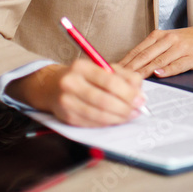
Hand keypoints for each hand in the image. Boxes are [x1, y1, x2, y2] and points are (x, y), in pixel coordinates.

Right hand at [6, 61, 144, 126]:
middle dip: (125, 108)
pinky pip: (91, 123)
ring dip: (118, 118)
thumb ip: (124, 76)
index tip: (140, 99)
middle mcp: (71, 83)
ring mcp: (66, 102)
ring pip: (97, 114)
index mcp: (82, 67)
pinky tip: (114, 120)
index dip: (128, 93)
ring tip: (129, 116)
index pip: (109, 81)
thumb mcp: (102, 68)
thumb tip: (139, 92)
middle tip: (137, 111)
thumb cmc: (83, 77)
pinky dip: (106, 123)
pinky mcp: (66, 117)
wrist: (52, 86)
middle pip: (103, 100)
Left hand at [118, 18, 192, 77]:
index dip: (123, 63)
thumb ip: (151, 52)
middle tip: (115, 81)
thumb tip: (130, 67)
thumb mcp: (167, 41)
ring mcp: (180, 47)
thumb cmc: (189, 40)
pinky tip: (159, 75)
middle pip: (144, 56)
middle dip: (129, 69)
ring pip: (158, 60)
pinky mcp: (192, 56)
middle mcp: (167, 40)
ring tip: (132, 82)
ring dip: (144, 71)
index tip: (110, 73)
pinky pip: (178, 64)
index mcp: (158, 36)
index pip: (137, 51)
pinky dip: (168, 69)